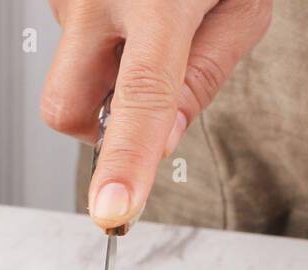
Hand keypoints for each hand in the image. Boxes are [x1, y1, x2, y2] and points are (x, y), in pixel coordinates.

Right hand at [42, 0, 271, 229]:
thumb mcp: (242, 5)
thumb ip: (203, 78)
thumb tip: (160, 144)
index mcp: (157, 1)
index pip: (138, 101)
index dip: (124, 163)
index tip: (112, 211)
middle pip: (65, 110)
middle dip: (97, 129)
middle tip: (145, 95)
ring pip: (72, 72)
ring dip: (110, 69)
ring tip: (155, 16)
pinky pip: (74, 40)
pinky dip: (106, 38)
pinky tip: (137, 3)